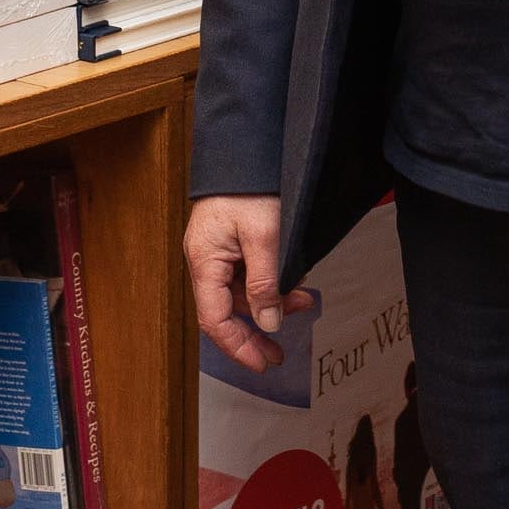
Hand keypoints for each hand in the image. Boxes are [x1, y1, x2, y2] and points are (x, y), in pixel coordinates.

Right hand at [187, 193, 313, 373]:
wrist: (249, 145)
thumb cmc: (251, 185)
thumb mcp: (264, 234)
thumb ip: (265, 282)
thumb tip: (267, 324)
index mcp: (204, 261)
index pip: (214, 320)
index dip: (237, 347)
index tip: (263, 363)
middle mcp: (206, 259)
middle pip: (227, 310)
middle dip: (256, 331)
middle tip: (281, 354)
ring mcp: (218, 250)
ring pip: (241, 292)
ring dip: (271, 303)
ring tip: (304, 303)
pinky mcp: (231, 241)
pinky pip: (247, 273)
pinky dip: (270, 283)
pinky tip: (293, 284)